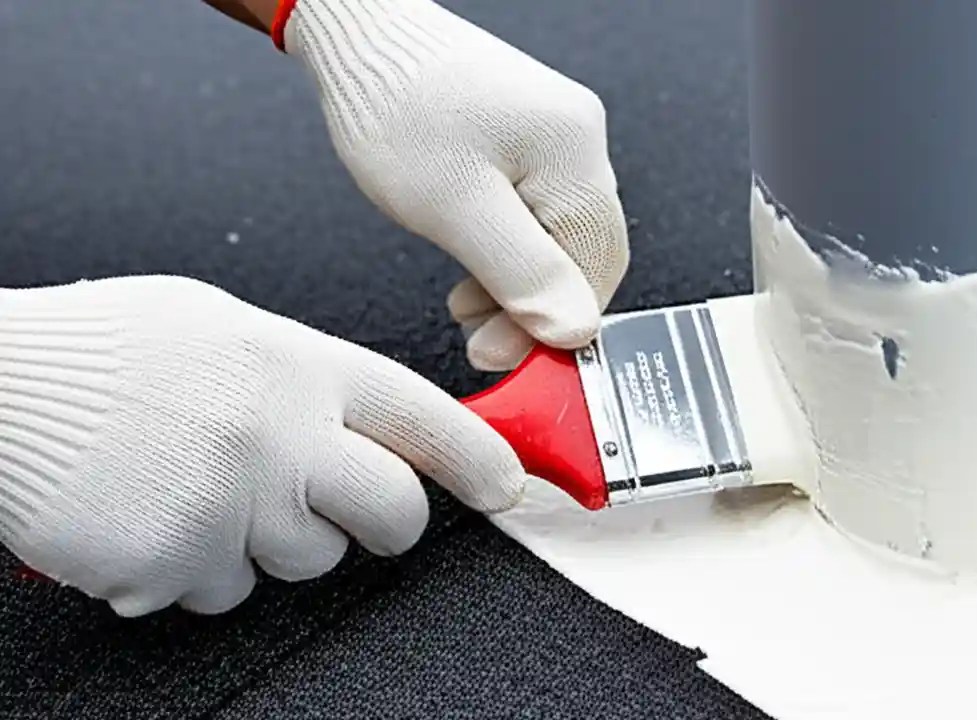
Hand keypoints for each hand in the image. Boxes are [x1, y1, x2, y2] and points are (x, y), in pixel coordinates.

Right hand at [0, 276, 525, 615]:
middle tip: (351, 515)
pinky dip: (190, 567)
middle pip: (392, 515)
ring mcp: (232, 503)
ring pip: (303, 562)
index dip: (478, 457)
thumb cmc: (106, 352)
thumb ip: (303, 378)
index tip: (505, 485)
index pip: (421, 416)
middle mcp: (280, 434)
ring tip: (199, 487)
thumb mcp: (226, 331)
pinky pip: (219, 590)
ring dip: (264, 541)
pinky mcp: (176, 561)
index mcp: (298, 366)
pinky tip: (150, 515)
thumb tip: (363, 426)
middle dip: (383, 526)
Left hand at [283, 0, 629, 370]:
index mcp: (574, 155)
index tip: (503, 357)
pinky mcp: (531, 140)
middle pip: (585, 257)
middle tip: (484, 342)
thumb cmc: (395, 106)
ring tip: (466, 309)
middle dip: (536, 309)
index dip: (552, 326)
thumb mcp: (454, 208)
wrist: (360, 36)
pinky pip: (539, 215)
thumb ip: (521, 273)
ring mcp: (558, 139)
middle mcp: (580, 143)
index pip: (594, 270)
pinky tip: (473, 270)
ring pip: (560, 240)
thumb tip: (573, 330)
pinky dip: (510, 254)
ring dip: (519, 285)